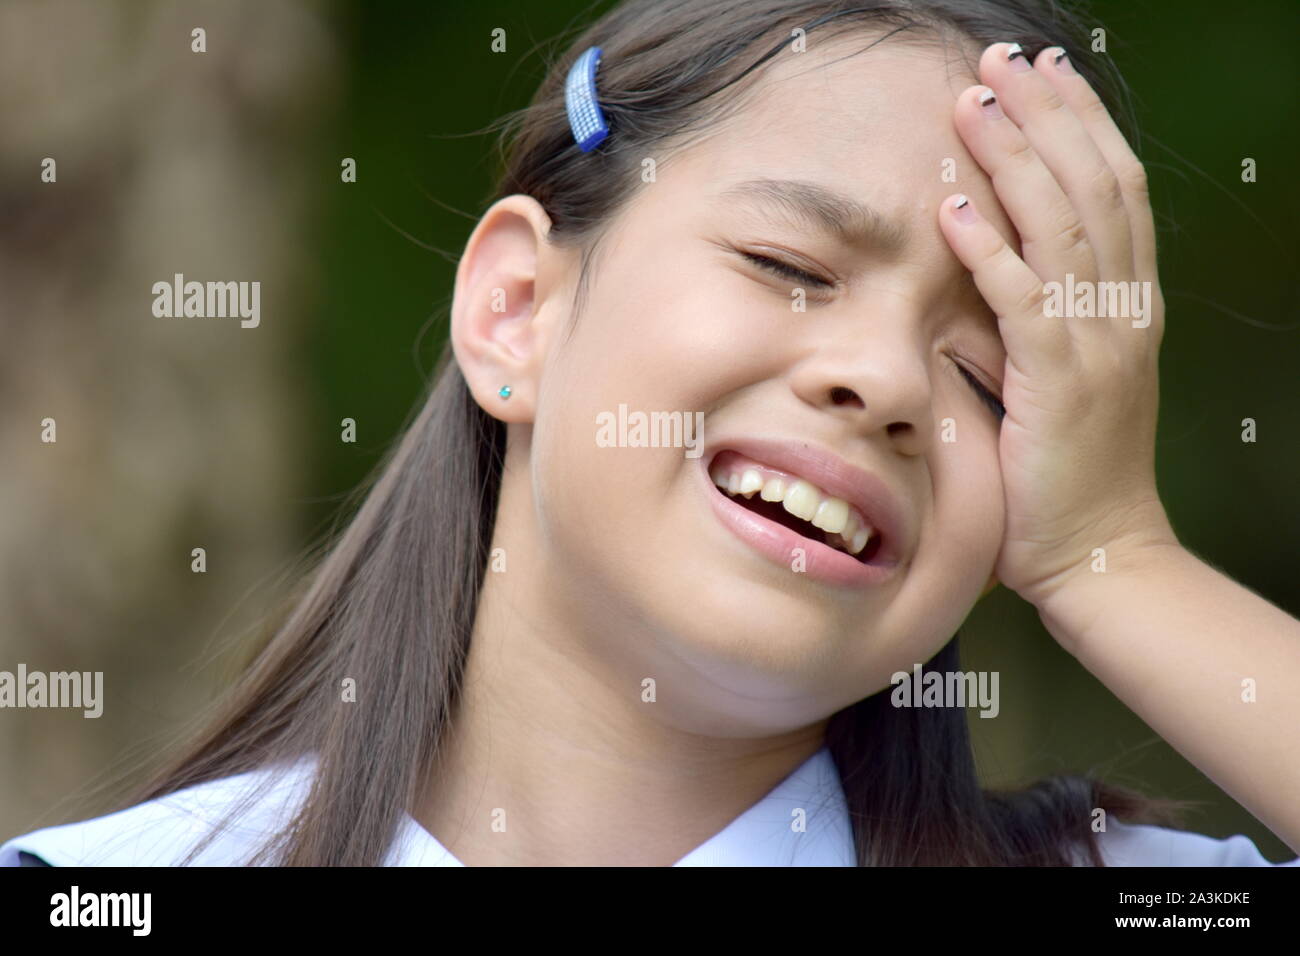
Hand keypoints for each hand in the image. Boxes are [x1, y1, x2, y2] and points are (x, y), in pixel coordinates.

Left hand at [938, 42, 1179, 611]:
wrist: (1098, 553)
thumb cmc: (1063, 472)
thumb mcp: (1056, 378)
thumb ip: (1029, 317)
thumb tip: (976, 260)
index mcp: (1128, 303)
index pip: (1112, 188)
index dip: (1078, 123)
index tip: (1042, 72)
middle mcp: (1124, 309)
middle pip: (1093, 185)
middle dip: (1046, 114)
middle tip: (1002, 60)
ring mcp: (1098, 342)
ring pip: (1062, 224)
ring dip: (1015, 157)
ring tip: (974, 102)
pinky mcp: (1059, 382)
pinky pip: (1025, 297)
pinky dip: (989, 246)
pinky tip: (954, 203)